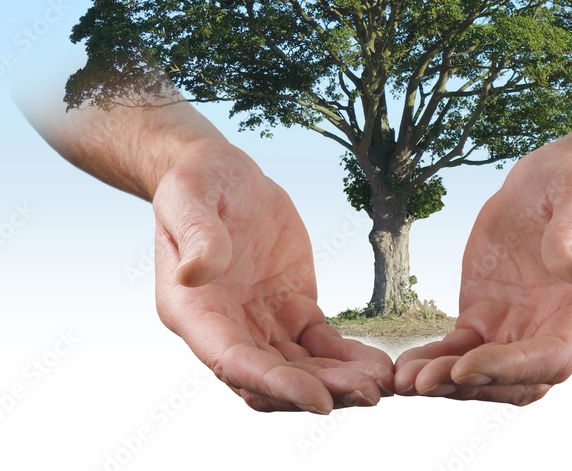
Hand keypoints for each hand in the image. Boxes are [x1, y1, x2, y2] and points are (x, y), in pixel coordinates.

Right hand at [152, 137, 393, 412]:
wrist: (222, 173)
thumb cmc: (197, 180)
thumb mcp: (188, 194)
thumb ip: (196, 233)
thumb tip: (196, 271)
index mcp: (192, 310)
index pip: (232, 361)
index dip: (274, 384)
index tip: (318, 399)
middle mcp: (226, 328)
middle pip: (272, 379)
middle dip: (319, 390)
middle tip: (369, 393)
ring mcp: (261, 323)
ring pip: (301, 369)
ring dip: (340, 382)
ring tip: (383, 384)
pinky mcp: (293, 309)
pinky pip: (322, 345)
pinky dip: (349, 358)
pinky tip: (380, 365)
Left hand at [394, 140, 571, 403]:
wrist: (547, 182)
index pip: (554, 356)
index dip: (512, 368)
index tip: (467, 365)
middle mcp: (556, 328)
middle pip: (517, 380)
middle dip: (471, 384)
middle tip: (424, 381)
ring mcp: (519, 327)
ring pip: (485, 373)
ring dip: (446, 382)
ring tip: (404, 381)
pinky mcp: (486, 317)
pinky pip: (460, 350)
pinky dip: (435, 361)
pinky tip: (404, 368)